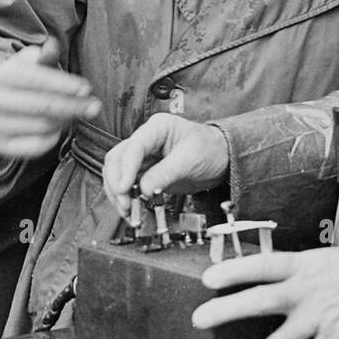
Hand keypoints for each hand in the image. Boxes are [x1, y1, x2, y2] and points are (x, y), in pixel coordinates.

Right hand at [0, 37, 100, 157]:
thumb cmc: (18, 80)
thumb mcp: (27, 62)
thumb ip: (43, 55)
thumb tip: (52, 45)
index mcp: (0, 76)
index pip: (35, 80)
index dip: (63, 85)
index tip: (86, 88)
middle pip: (41, 106)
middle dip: (73, 106)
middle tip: (94, 107)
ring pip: (41, 126)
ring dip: (66, 121)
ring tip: (79, 113)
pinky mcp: (1, 146)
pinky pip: (33, 147)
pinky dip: (52, 139)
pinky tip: (61, 128)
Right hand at [101, 113, 229, 217]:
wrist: (222, 159)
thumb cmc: (210, 150)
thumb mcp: (190, 160)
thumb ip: (165, 173)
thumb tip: (142, 189)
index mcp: (157, 128)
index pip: (133, 146)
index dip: (125, 168)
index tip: (124, 189)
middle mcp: (146, 140)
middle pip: (117, 159)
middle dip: (117, 184)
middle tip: (125, 205)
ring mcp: (144, 157)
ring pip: (118, 174)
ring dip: (118, 194)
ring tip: (128, 211)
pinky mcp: (146, 173)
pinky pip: (128, 185)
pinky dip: (127, 198)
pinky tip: (132, 209)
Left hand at [192, 246, 338, 338]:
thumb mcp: (332, 257)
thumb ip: (308, 269)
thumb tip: (289, 273)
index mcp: (305, 266)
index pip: (262, 266)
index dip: (234, 271)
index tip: (208, 278)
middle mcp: (306, 291)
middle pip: (259, 301)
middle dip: (226, 311)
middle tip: (200, 320)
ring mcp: (318, 318)